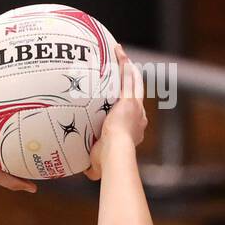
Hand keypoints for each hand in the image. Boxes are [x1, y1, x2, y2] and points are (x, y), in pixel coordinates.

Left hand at [85, 44, 147, 180]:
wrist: (116, 152)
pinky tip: (118, 50)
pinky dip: (123, 63)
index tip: (124, 104)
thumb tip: (85, 174)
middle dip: (132, 83)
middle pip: (136, 94)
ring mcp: (136, 106)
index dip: (131, 109)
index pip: (134, 116)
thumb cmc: (108, 162)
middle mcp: (139, 116)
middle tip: (126, 73)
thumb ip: (92, 167)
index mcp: (135, 130)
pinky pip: (127, 75)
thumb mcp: (98, 165)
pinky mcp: (130, 98)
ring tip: (121, 54)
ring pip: (133, 82)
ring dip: (128, 68)